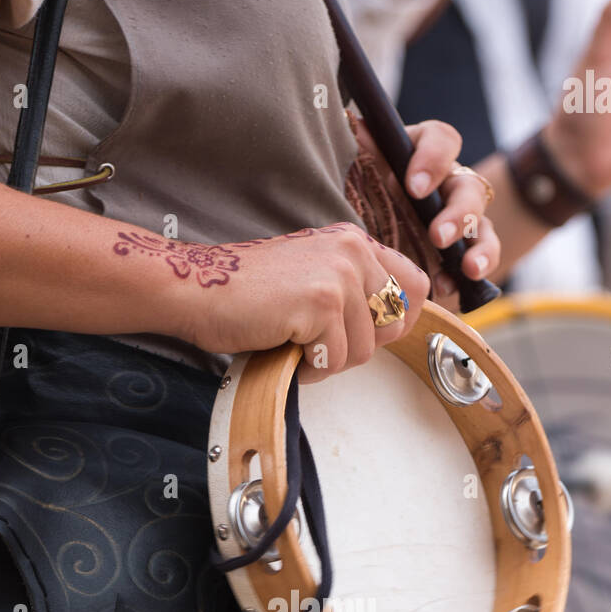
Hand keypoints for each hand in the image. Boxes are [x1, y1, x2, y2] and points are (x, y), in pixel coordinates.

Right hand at [146, 223, 429, 382]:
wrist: (197, 288)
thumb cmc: (247, 292)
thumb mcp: (310, 277)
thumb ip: (352, 291)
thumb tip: (394, 325)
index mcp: (353, 242)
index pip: (413, 285)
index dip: (400, 319)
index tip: (373, 334)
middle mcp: (352, 251)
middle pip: (393, 324)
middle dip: (358, 346)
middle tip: (318, 342)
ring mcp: (339, 276)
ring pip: (365, 350)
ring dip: (329, 361)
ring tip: (294, 344)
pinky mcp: (322, 304)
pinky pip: (335, 361)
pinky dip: (309, 369)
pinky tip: (285, 350)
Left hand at [352, 114, 501, 309]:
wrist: (346, 246)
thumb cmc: (345, 195)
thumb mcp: (345, 169)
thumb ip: (350, 147)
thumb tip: (346, 124)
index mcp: (417, 155)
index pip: (441, 140)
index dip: (434, 159)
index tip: (413, 186)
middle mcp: (442, 185)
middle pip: (468, 188)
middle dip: (457, 213)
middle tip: (436, 237)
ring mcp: (454, 220)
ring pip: (482, 226)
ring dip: (478, 247)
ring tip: (467, 268)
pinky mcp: (456, 255)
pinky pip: (477, 260)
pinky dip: (468, 276)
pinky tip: (448, 289)